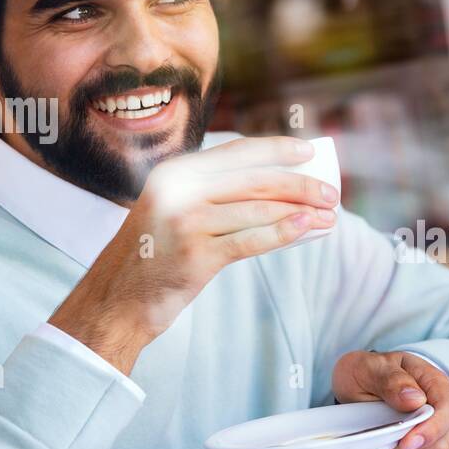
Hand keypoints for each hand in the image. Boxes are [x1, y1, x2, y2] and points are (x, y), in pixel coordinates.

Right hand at [49, 136, 337, 374]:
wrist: (115, 299)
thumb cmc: (156, 256)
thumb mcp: (175, 211)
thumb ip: (214, 195)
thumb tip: (283, 192)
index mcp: (176, 172)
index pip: (237, 151)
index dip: (278, 149)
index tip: (311, 151)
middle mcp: (179, 190)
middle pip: (255, 179)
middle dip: (301, 184)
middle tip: (332, 192)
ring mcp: (187, 221)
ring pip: (259, 208)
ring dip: (302, 211)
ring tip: (330, 216)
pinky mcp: (197, 254)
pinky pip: (251, 240)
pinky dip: (284, 232)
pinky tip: (308, 228)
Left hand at [331, 350, 448, 448]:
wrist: (358, 387)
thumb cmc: (370, 374)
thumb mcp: (372, 367)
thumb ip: (392, 380)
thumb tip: (414, 399)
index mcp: (436, 387)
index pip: (446, 414)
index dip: (429, 432)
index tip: (406, 442)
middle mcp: (439, 417)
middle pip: (437, 448)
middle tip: (376, 446)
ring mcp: (428, 441)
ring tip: (366, 447)